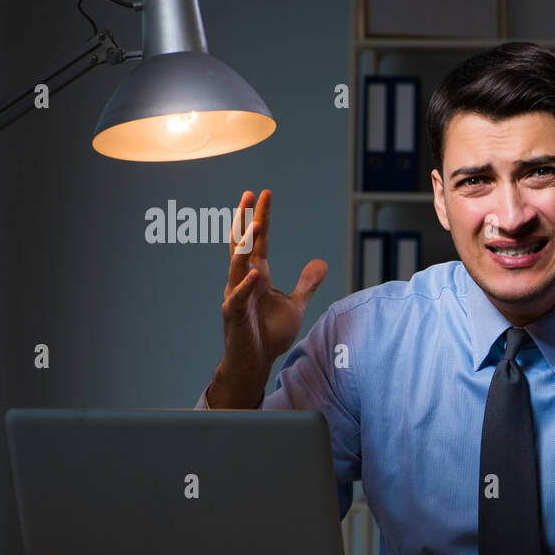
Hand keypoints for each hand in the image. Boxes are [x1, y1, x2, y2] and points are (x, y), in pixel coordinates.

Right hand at [216, 189, 326, 396]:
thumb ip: (307, 283)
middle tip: (249, 194)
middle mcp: (244, 280)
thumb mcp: (296, 304)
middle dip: (246, 219)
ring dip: (245, 245)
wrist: (256, 361)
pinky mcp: (233, 314)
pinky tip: (255, 274)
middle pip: (244, 244)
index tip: (263, 193)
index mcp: (258, 275)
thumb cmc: (270, 333)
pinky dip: (245, 286)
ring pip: (238, 265)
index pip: (259, 240)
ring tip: (254, 224)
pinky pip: (237, 297)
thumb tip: (320, 262)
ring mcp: (236, 295)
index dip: (262, 217)